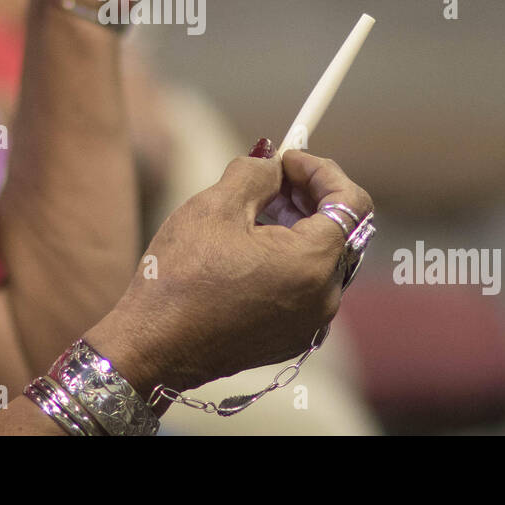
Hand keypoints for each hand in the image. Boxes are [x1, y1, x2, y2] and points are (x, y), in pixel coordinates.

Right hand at [86, 150, 374, 398]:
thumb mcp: (215, 206)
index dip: (322, 170)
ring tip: (254, 213)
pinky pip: (306, 288)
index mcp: (313, 262)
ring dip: (298, 227)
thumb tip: (272, 164)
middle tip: (271, 179)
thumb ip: (256, 173)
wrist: (153, 346)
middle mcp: (324, 298)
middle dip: (309, 196)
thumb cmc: (180, 278)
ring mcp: (310, 323)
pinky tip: (249, 249)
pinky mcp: (291, 338)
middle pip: (340, 231)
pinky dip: (289, 260)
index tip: (289, 158)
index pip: (351, 201)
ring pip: (322, 259)